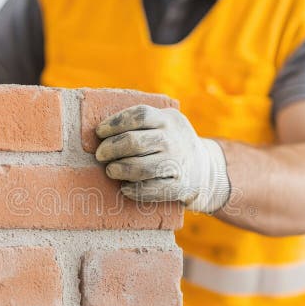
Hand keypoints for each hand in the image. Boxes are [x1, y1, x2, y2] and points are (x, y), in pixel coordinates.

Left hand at [95, 105, 229, 212]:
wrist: (205, 169)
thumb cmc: (171, 144)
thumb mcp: (165, 124)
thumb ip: (141, 124)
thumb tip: (101, 132)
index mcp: (168, 119)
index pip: (138, 115)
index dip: (114, 123)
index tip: (99, 132)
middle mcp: (174, 139)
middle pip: (134, 142)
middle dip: (111, 149)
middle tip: (100, 155)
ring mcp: (177, 163)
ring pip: (140, 167)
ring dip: (119, 169)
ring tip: (110, 170)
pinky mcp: (178, 186)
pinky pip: (150, 190)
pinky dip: (133, 190)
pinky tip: (124, 188)